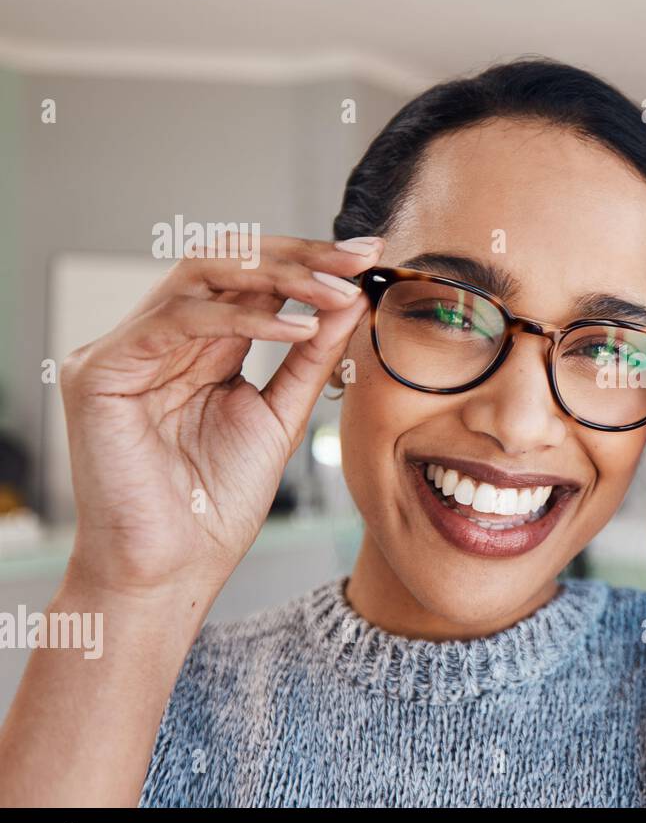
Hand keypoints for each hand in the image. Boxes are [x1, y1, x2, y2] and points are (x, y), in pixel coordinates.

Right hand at [60, 234, 380, 606]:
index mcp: (197, 347)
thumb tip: (352, 298)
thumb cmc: (217, 503)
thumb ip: (310, 356)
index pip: (252, 280)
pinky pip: (179, 319)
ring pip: (202, 275)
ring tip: (336, 290)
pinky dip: (245, 318)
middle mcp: (158, 338)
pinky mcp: (100, 369)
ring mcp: (125, 349)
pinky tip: (300, 328)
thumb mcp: (281, 414)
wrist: (174, 567)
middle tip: (358, 256)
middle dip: (299, 256)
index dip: (309, 263)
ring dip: (278, 276)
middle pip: (227, 263)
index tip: (368, 256)